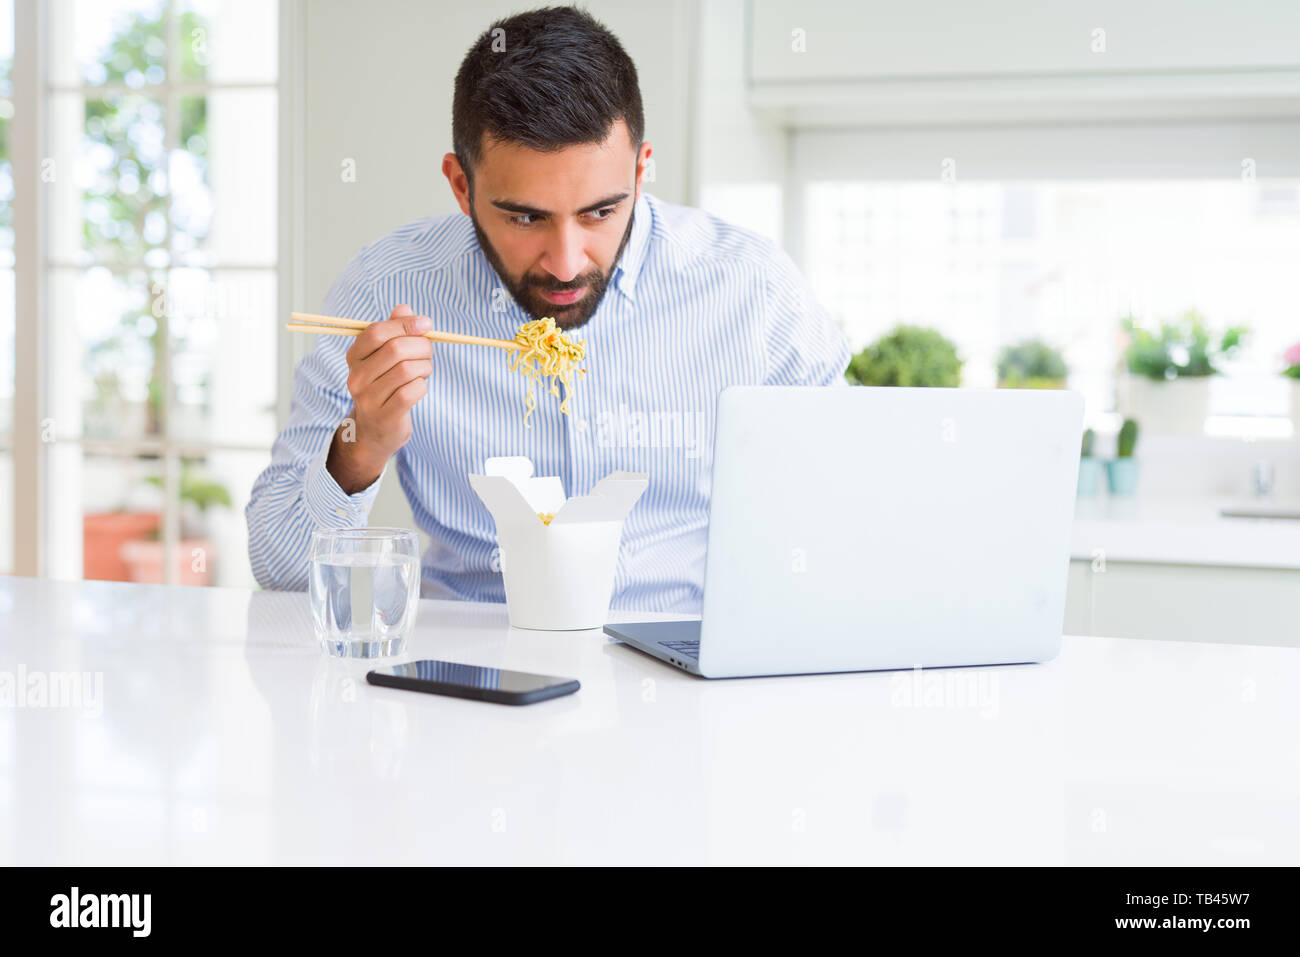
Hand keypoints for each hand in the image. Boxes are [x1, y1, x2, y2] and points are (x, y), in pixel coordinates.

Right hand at [327, 304, 432, 492]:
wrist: (374, 431)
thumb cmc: (384, 387)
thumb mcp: (384, 358)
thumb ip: (393, 331)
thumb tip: (404, 307)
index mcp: (354, 357)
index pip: (376, 332)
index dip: (404, 325)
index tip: (426, 324)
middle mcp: (356, 377)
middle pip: (396, 349)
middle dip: (421, 346)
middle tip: (428, 352)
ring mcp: (368, 398)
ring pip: (407, 370)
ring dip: (424, 367)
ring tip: (423, 371)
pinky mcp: (385, 415)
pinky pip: (412, 391)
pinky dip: (423, 385)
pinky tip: (419, 387)